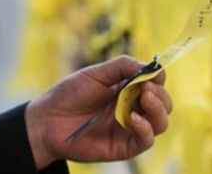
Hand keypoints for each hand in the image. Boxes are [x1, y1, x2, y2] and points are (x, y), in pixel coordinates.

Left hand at [25, 56, 172, 168]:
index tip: (154, 73)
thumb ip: (122, 66)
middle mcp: (133, 108)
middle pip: (163, 104)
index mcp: (127, 89)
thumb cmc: (69, 94)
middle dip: (160, 94)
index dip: (158, 77)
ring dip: (157, 109)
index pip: (155, 84)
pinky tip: (133, 118)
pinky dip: (145, 128)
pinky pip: (146, 140)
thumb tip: (150, 66)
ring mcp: (130, 128)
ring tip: (144, 99)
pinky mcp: (124, 146)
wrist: (48, 120)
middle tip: (146, 88)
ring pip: (160, 123)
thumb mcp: (96, 73)